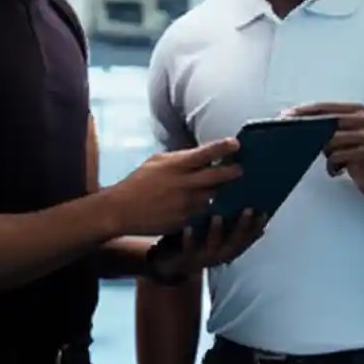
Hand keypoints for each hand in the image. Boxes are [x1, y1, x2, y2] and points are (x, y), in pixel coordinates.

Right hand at [107, 138, 241, 235]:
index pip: (205, 153)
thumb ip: (180, 158)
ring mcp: (185, 204)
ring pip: (214, 196)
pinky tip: (217, 205)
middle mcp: (183, 184)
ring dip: (223, 191)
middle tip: (241, 169)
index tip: (237, 143)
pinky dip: (211, 207)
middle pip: (217, 176)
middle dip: (233, 172)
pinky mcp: (185, 220)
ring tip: (232, 187)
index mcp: (176, 165)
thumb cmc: (139, 182)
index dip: (223, 147)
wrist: (121, 210)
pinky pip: (204, 212)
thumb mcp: (157, 162)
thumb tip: (201, 154)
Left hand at [152, 211, 268, 278]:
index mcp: (230, 247)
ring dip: (217, 231)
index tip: (264, 211)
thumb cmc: (198, 240)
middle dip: (242, 226)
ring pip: (214, 245)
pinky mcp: (186, 258)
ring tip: (217, 216)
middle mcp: (221, 254)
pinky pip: (188, 249)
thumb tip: (248, 199)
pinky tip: (188, 227)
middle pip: (236, 242)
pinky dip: (190, 239)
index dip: (258, 226)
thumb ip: (231, 219)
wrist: (171, 264)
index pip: (249, 236)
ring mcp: (204, 257)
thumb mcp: (216, 231)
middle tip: (248, 209)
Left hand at [282, 102, 363, 201]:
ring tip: (335, 163)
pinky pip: (337, 156)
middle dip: (306, 129)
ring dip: (326, 154)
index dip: (303, 111)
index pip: (324, 107)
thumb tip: (294, 123)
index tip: (284, 116)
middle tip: (288, 136)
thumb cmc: (358, 157)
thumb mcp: (345, 137)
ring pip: (330, 140)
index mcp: (358, 111)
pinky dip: (333, 166)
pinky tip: (338, 171)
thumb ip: (327, 128)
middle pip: (326, 121)